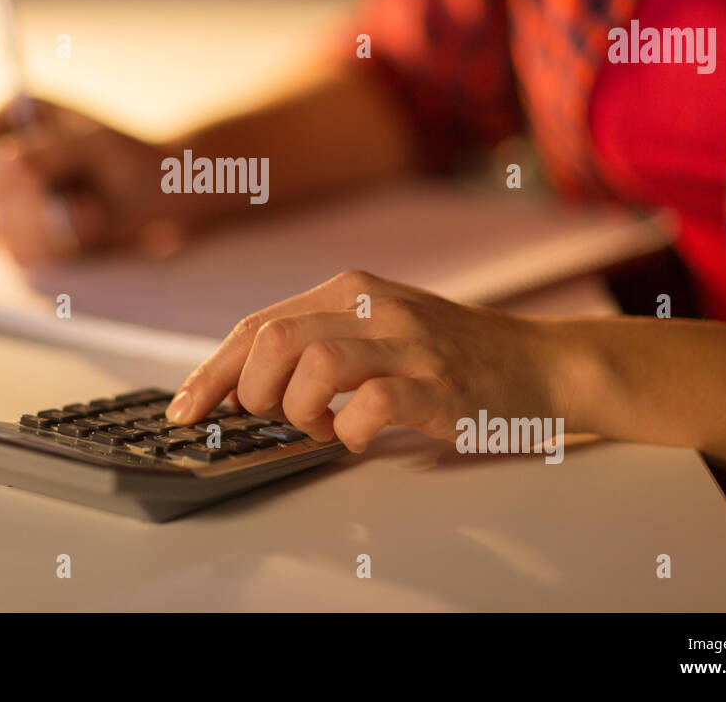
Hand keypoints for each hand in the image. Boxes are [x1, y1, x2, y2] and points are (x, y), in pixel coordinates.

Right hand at [0, 98, 175, 264]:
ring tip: (96, 215)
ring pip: (3, 231)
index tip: (16, 167)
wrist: (159, 200)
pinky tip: (92, 234)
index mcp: (9, 124)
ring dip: (52, 230)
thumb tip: (7, 163)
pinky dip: (61, 250)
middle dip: (36, 203)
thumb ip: (54, 151)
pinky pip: (25, 256)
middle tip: (87, 202)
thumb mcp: (100, 146)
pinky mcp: (24, 245)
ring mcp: (6, 211)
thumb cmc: (130, 159)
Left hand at [165, 270, 566, 451]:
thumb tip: (241, 384)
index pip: (258, 325)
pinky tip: (358, 436)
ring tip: (320, 428)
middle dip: (253, 393)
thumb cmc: (446, 353)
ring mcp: (409, 343)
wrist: (539, 362)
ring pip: (314, 364)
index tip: (186, 410)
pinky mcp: (440, 385)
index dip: (212, 371)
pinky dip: (350, 431)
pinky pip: (371, 406)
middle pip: (273, 341)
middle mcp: (374, 306)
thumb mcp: (377, 325)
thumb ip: (316, 340)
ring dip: (299, 411)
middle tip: (276, 420)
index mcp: (349, 289)